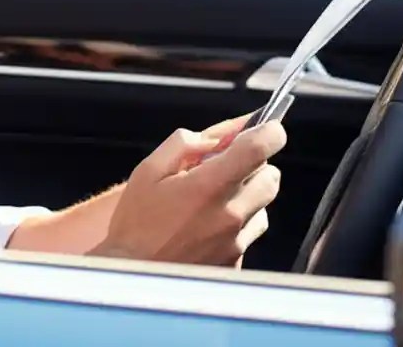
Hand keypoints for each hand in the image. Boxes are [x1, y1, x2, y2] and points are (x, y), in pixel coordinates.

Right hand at [92, 120, 285, 265]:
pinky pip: (249, 235)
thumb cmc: (136, 222)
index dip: (269, 132)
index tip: (266, 129)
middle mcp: (230, 214)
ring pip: (262, 207)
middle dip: (253, 168)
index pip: (260, 148)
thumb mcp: (149, 170)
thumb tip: (218, 135)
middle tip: (223, 172)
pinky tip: (206, 230)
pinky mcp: (236, 262)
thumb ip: (185, 144)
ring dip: (246, 199)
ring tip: (210, 206)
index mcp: (208, 186)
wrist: (131, 273)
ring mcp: (236, 242)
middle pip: (271, 177)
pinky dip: (236, 227)